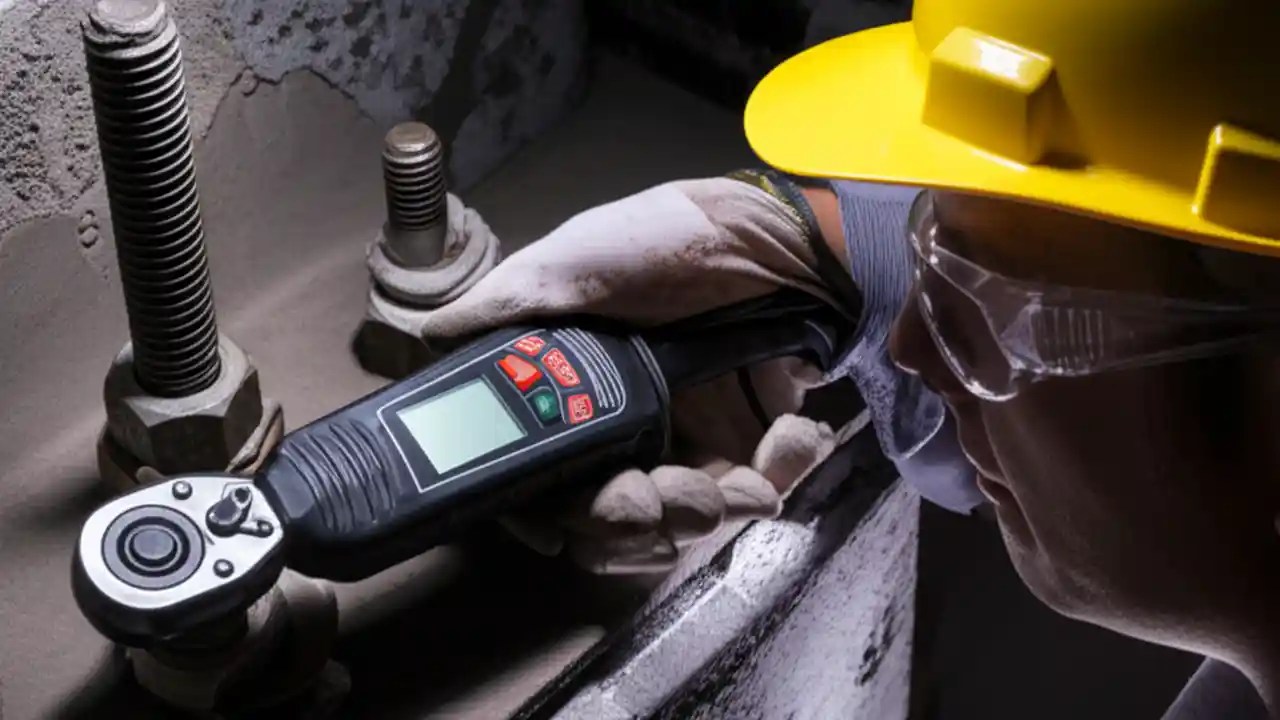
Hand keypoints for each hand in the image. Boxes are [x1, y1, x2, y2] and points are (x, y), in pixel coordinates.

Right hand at [413, 176, 856, 572]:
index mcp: (574, 398)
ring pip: (687, 518)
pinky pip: (762, 485)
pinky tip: (792, 433)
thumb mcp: (569, 264)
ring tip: (740, 483)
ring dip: (710, 509)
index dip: (549, 517)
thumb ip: (504, 306)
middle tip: (656, 498)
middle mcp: (627, 427)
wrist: (772, 229)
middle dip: (636, 521)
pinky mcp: (754, 435)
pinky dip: (780, 470)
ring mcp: (692, 436)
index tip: (563, 532)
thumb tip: (430, 336)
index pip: (549, 482)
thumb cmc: (660, 240)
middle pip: (617, 517)